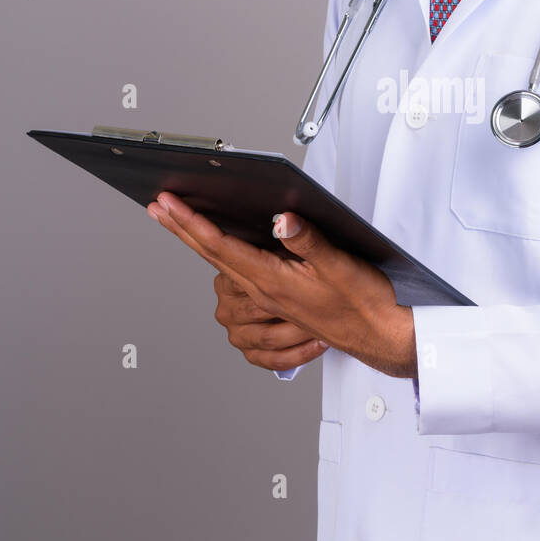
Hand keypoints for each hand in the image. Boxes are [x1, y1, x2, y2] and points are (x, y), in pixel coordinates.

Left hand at [146, 191, 417, 377]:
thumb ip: (308, 240)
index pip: (220, 247)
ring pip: (221, 271)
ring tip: (181, 225)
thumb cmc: (365, 304)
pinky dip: (221, 268)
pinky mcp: (280, 305)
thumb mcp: (340, 265)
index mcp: (272, 282)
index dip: (190, 222)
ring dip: (197, 246)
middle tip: (158, 207)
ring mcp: (269, 302)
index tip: (168, 204)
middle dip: (181, 229)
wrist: (381, 336)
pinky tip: (219, 260)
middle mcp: (264, 294)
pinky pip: (238, 283)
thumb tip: (281, 220)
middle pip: (211, 257)